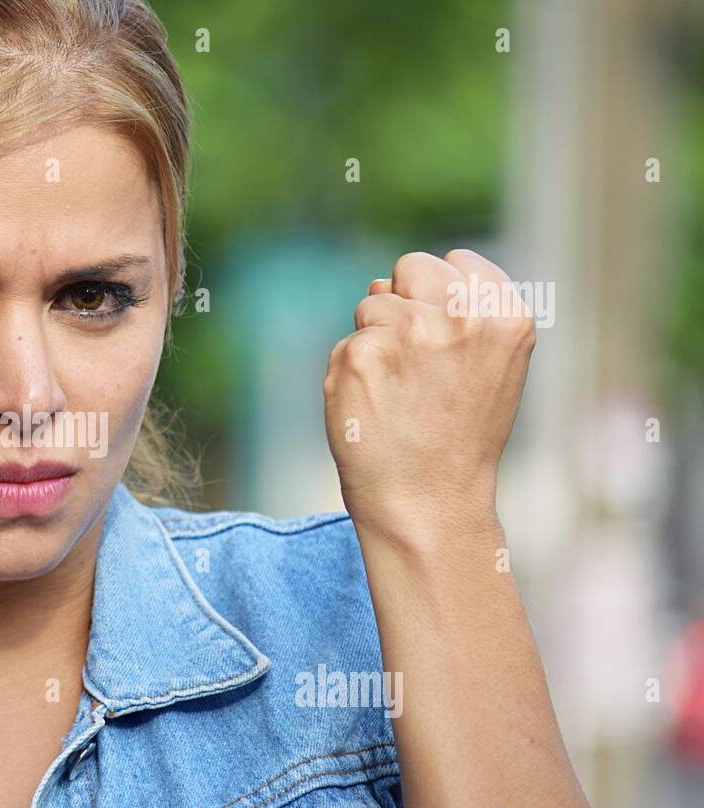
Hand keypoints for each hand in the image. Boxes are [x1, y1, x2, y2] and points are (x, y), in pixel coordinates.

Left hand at [323, 249, 535, 542]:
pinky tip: (373, 408)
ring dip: (375, 339)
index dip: (440, 295)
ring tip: (398, 393)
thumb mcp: (490, 367)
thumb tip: (388, 281)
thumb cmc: (457, 438)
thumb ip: (460, 314)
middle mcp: (461, 317)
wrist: (428, 504)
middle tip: (413, 363)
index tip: (443, 337)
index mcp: (504, 316)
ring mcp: (409, 332)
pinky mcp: (361, 354)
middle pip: (410, 266)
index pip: (457, 261)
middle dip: (403, 300)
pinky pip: (345, 343)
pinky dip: (350, 372)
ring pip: (372, 303)